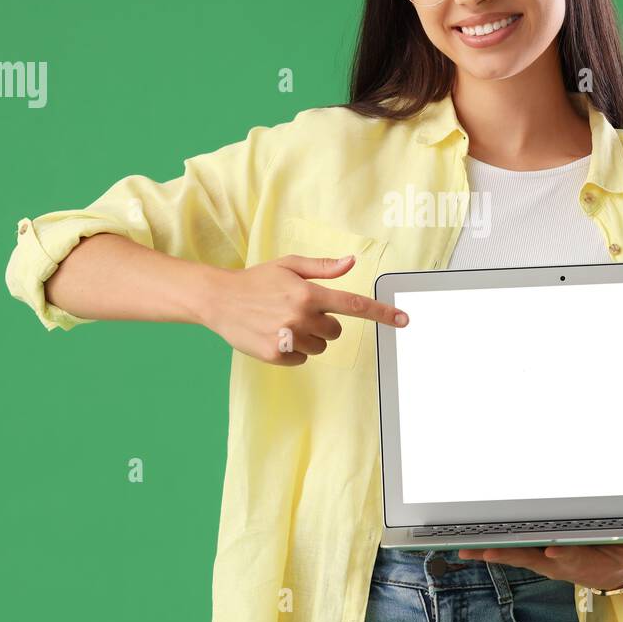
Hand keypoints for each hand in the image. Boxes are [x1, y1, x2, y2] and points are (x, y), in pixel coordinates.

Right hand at [193, 254, 407, 364]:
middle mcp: (301, 316)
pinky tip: (275, 335)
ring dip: (308, 338)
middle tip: (300, 313)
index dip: (382, 313)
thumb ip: (322, 267)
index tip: (403, 319)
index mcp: (308, 293)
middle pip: (336, 332)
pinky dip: (293, 351)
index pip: (354, 305)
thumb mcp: (289, 265)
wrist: (219, 299)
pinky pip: (302, 359)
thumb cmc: (257, 280)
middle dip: (324, 324)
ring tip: (284, 323)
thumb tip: (351, 262)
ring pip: (320, 347)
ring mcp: (288, 338)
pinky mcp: (276, 355)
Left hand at [457, 542, 622, 590]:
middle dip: (510, 554)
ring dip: (491, 554)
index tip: (552, 551)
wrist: (608, 573)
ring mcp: (542, 561)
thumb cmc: (617, 556)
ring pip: (515, 556)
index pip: (570, 556)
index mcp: (581, 558)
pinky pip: (510, 554)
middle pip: (532, 557)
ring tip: (468, 550)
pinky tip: (470, 549)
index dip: (561, 554)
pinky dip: (490, 551)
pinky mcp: (534, 557)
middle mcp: (557, 562)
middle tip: (490, 550)